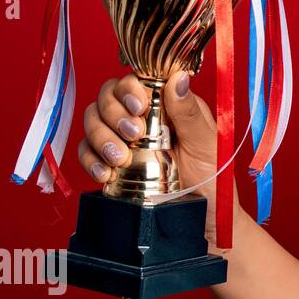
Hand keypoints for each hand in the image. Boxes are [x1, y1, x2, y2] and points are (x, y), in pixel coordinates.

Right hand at [76, 70, 225, 254]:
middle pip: (107, 97)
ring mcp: (123, 141)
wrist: (204, 222)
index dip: (129, 87)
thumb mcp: (207, 143)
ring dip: (100, 137)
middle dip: (113, 113)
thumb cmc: (213, 179)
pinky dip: (89, 161)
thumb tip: (178, 77)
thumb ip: (189, 112)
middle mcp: (142, 118)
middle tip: (133, 136)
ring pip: (92, 122)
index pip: (136, 81)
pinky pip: (86, 153)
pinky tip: (106, 174)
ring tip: (120, 159)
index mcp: (168, 106)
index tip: (138, 105)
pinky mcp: (110, 165)